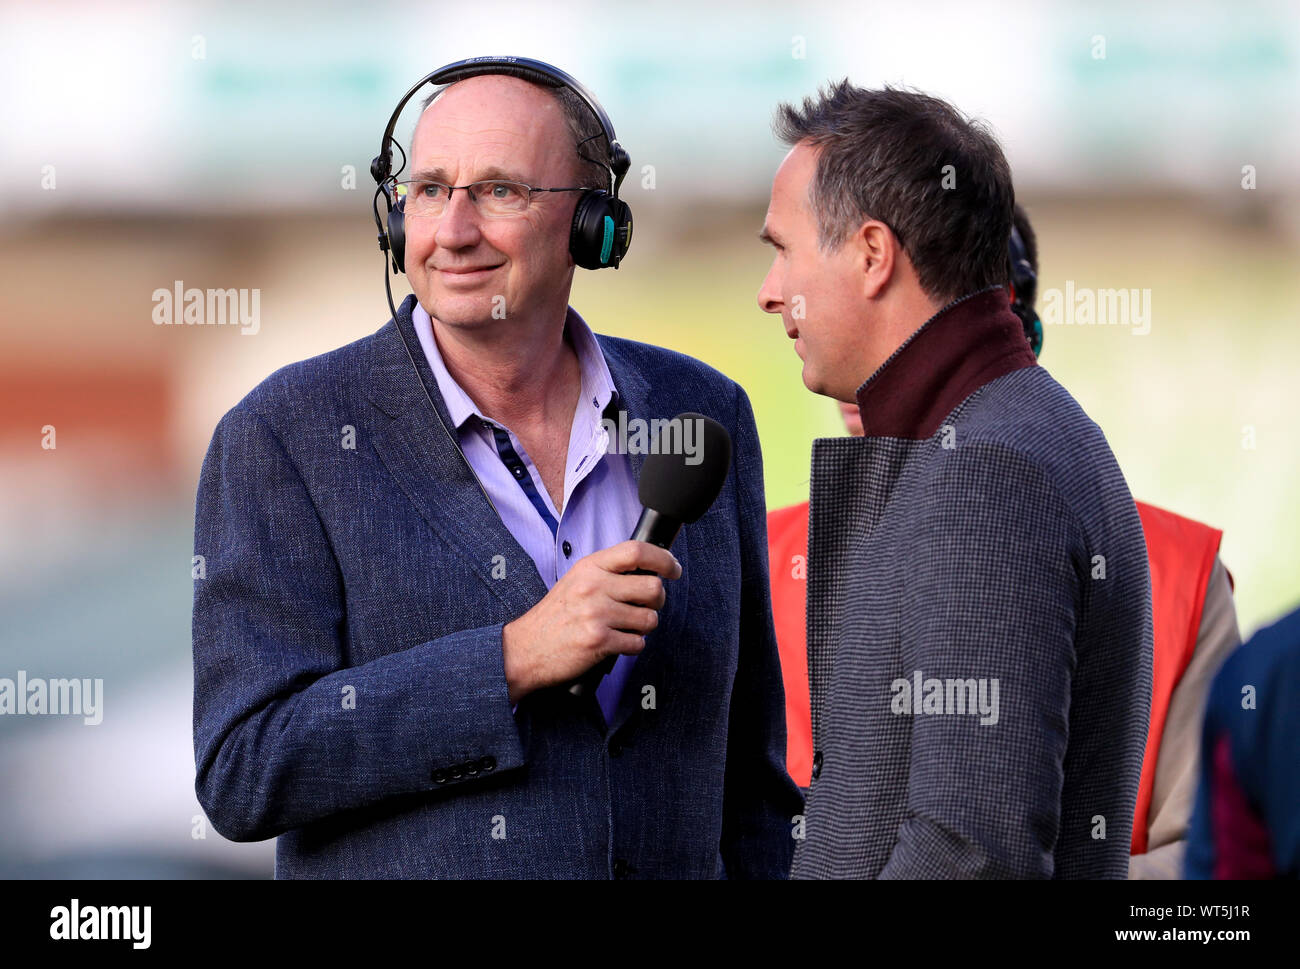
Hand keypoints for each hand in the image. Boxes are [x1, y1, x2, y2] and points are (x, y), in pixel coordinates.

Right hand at [502, 540, 681, 703]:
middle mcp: (594, 586)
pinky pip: (637, 643)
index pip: (636, 551)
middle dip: (657, 602)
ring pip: (649, 619)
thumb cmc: (554, 617)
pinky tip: (616, 643)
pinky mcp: (599, 641)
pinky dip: (632, 646)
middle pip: (653, 587)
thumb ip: (608, 572)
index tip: (673, 568)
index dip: (663, 558)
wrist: (524, 649)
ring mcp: (597, 614)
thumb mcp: (577, 581)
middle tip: (645, 607)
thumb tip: (648, 571)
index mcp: (590, 567)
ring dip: (643, 627)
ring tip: (626, 628)